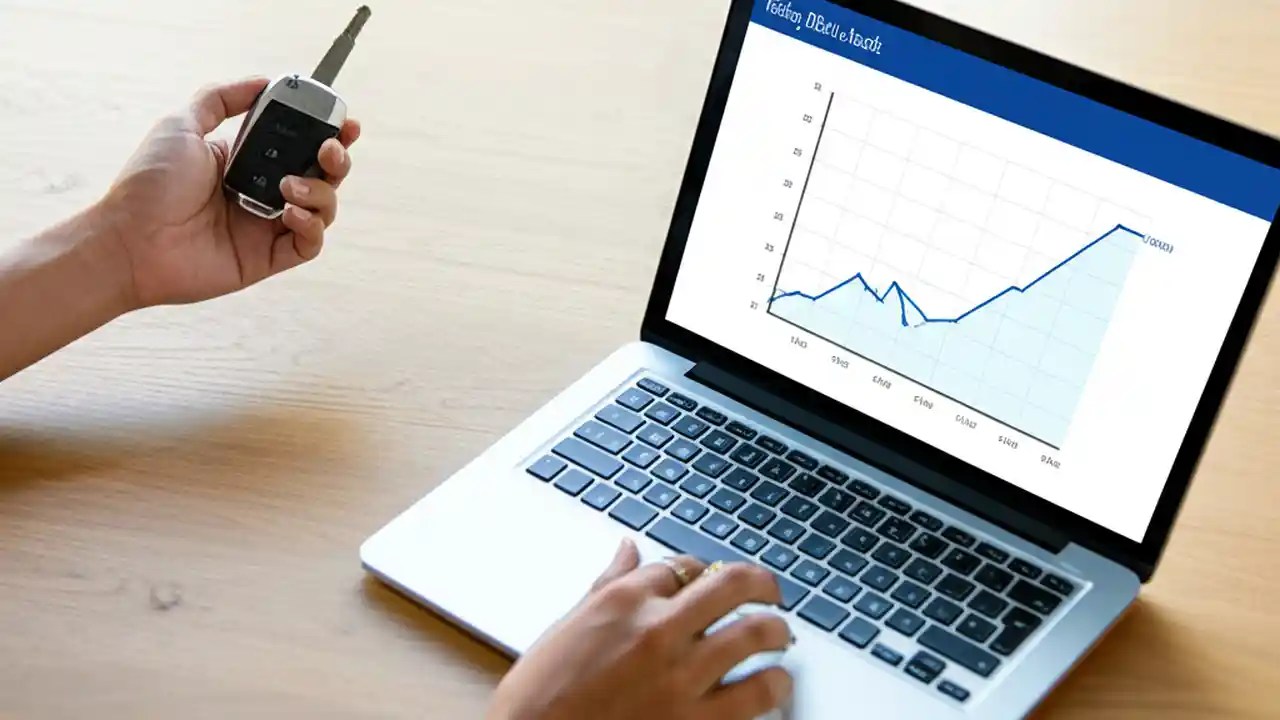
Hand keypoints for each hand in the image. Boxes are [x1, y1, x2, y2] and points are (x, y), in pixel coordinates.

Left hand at [100, 77, 360, 308]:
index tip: (344, 122)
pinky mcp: (267, 259)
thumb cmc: (148, 184)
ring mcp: (266, 227)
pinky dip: (311, 226)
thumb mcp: (182, 124)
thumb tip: (263, 82)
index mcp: (246, 162)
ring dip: (320, 191)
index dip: (328, 134)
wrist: (129, 238)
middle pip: (322, 175)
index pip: (300, 145)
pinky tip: (291, 212)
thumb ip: (221, 98)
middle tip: (329, 148)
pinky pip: (309, 244)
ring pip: (323, 208)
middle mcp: (262, 193)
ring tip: (289, 186)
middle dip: (336, 159)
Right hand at [487, 541, 793, 719]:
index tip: (710, 581)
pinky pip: (755, 697)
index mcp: (623, 601)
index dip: (703, 571)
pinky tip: (773, 688)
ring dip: (777, 634)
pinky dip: (772, 688)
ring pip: (756, 637)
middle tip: (773, 595)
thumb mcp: (568, 627)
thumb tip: (628, 549)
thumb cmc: (540, 695)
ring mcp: (680, 677)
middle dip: (763, 585)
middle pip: (733, 585)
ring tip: (780, 640)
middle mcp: (657, 629)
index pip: (683, 566)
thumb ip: (607, 585)